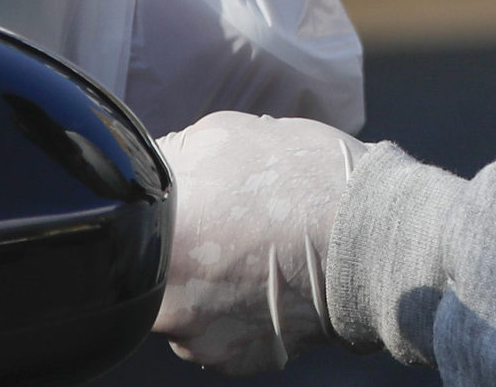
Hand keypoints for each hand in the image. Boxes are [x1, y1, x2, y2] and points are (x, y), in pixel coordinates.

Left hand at [154, 112, 366, 374]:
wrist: (373, 237)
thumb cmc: (301, 175)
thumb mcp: (224, 134)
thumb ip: (171, 156)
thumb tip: (150, 167)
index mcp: (156, 239)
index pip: (121, 225)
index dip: (143, 210)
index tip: (171, 199)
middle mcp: (166, 302)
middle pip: (147, 270)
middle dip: (175, 248)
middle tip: (216, 222)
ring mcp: (198, 340)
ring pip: (180, 304)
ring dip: (203, 282)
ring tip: (250, 248)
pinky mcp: (233, 361)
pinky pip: (215, 331)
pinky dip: (232, 309)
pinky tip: (265, 279)